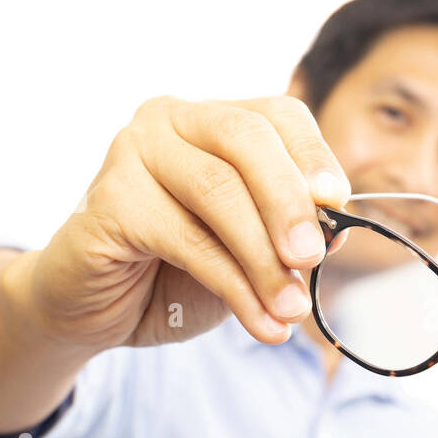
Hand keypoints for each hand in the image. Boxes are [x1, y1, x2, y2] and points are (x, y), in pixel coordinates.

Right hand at [12, 94, 351, 349]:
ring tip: (292, 308)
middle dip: (289, 202)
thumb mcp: (249, 251)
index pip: (277, 115)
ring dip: (264, 258)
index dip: (313, 154)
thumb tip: (338, 233)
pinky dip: (234, 286)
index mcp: (213, 120)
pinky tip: (262, 322)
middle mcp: (169, 121)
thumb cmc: (178, 271)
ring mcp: (132, 153)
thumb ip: (289, 234)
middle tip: (314, 258)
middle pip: (245, 139)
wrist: (98, 310)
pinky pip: (187, 239)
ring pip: (217, 192)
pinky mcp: (109, 200)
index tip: (339, 201)